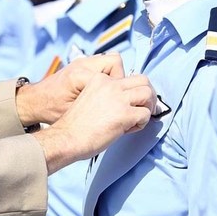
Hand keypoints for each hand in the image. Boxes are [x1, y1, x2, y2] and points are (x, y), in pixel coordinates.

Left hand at [15, 53, 124, 124]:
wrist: (34, 101)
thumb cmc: (49, 108)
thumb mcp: (74, 112)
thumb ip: (97, 107)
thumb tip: (120, 109)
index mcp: (80, 75)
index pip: (115, 72)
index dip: (121, 88)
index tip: (121, 101)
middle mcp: (81, 64)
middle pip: (115, 61)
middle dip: (121, 78)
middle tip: (117, 94)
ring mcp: (81, 62)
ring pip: (110, 61)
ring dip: (114, 76)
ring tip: (110, 93)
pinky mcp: (81, 65)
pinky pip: (102, 65)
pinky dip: (106, 75)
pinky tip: (102, 90)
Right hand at [32, 73, 154, 173]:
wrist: (67, 137)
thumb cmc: (76, 124)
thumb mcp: (90, 98)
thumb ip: (108, 95)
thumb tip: (129, 103)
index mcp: (99, 79)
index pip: (127, 78)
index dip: (131, 92)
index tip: (126, 104)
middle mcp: (110, 85)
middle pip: (143, 80)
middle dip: (147, 94)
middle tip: (144, 106)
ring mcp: (118, 98)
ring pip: (148, 93)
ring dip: (148, 106)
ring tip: (138, 118)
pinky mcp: (125, 114)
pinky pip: (145, 114)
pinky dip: (141, 123)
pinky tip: (128, 129)